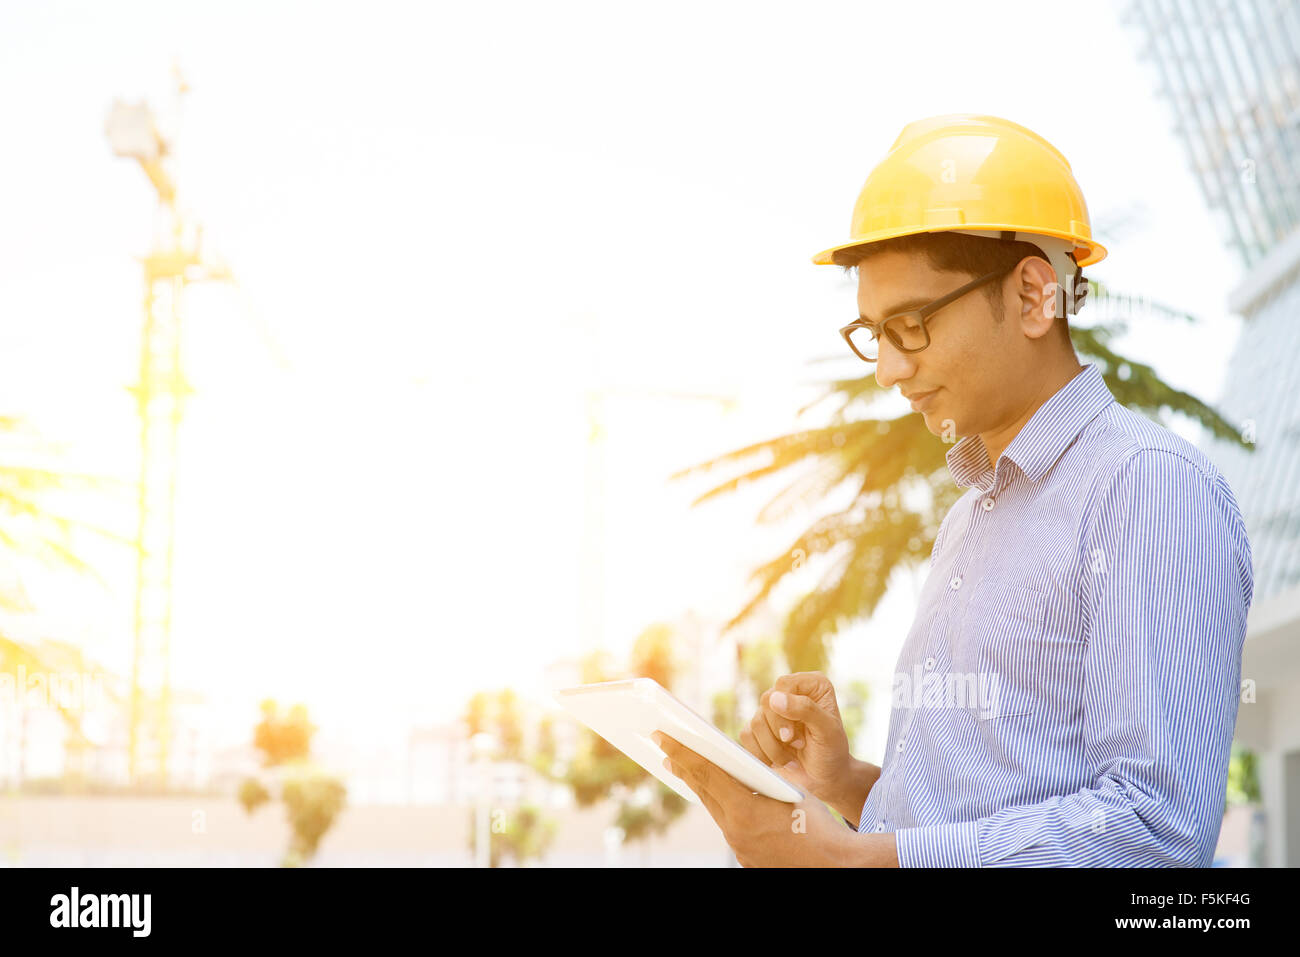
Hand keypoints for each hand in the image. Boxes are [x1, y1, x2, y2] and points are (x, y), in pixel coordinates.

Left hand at [652, 730, 852, 866]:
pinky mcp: (747, 858)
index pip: (705, 773)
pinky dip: (723, 808)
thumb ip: (763, 775)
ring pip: (715, 810)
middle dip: (683, 767)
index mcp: (744, 811)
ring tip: (684, 770)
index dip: (682, 752)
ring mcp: (739, 848)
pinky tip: (721, 799)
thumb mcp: (792, 787)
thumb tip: (744, 763)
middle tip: (664, 747)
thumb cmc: (819, 823)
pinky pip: (730, 827)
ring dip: (701, 788)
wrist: (837, 864)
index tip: (662, 736)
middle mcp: (735, 832)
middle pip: (703, 792)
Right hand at [740, 672, 852, 806]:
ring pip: (755, 722)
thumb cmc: (832, 752)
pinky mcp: (759, 729)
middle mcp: (790, 693)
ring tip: (791, 759)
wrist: (825, 779)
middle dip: (779, 732)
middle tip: (798, 745)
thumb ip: (806, 709)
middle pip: (766, 701)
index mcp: (811, 685)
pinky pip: (746, 736)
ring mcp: (773, 711)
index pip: (784, 684)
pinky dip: (761, 754)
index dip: (785, 709)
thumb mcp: (828, 731)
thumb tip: (775, 698)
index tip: (794, 735)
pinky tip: (778, 762)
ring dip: (772, 748)